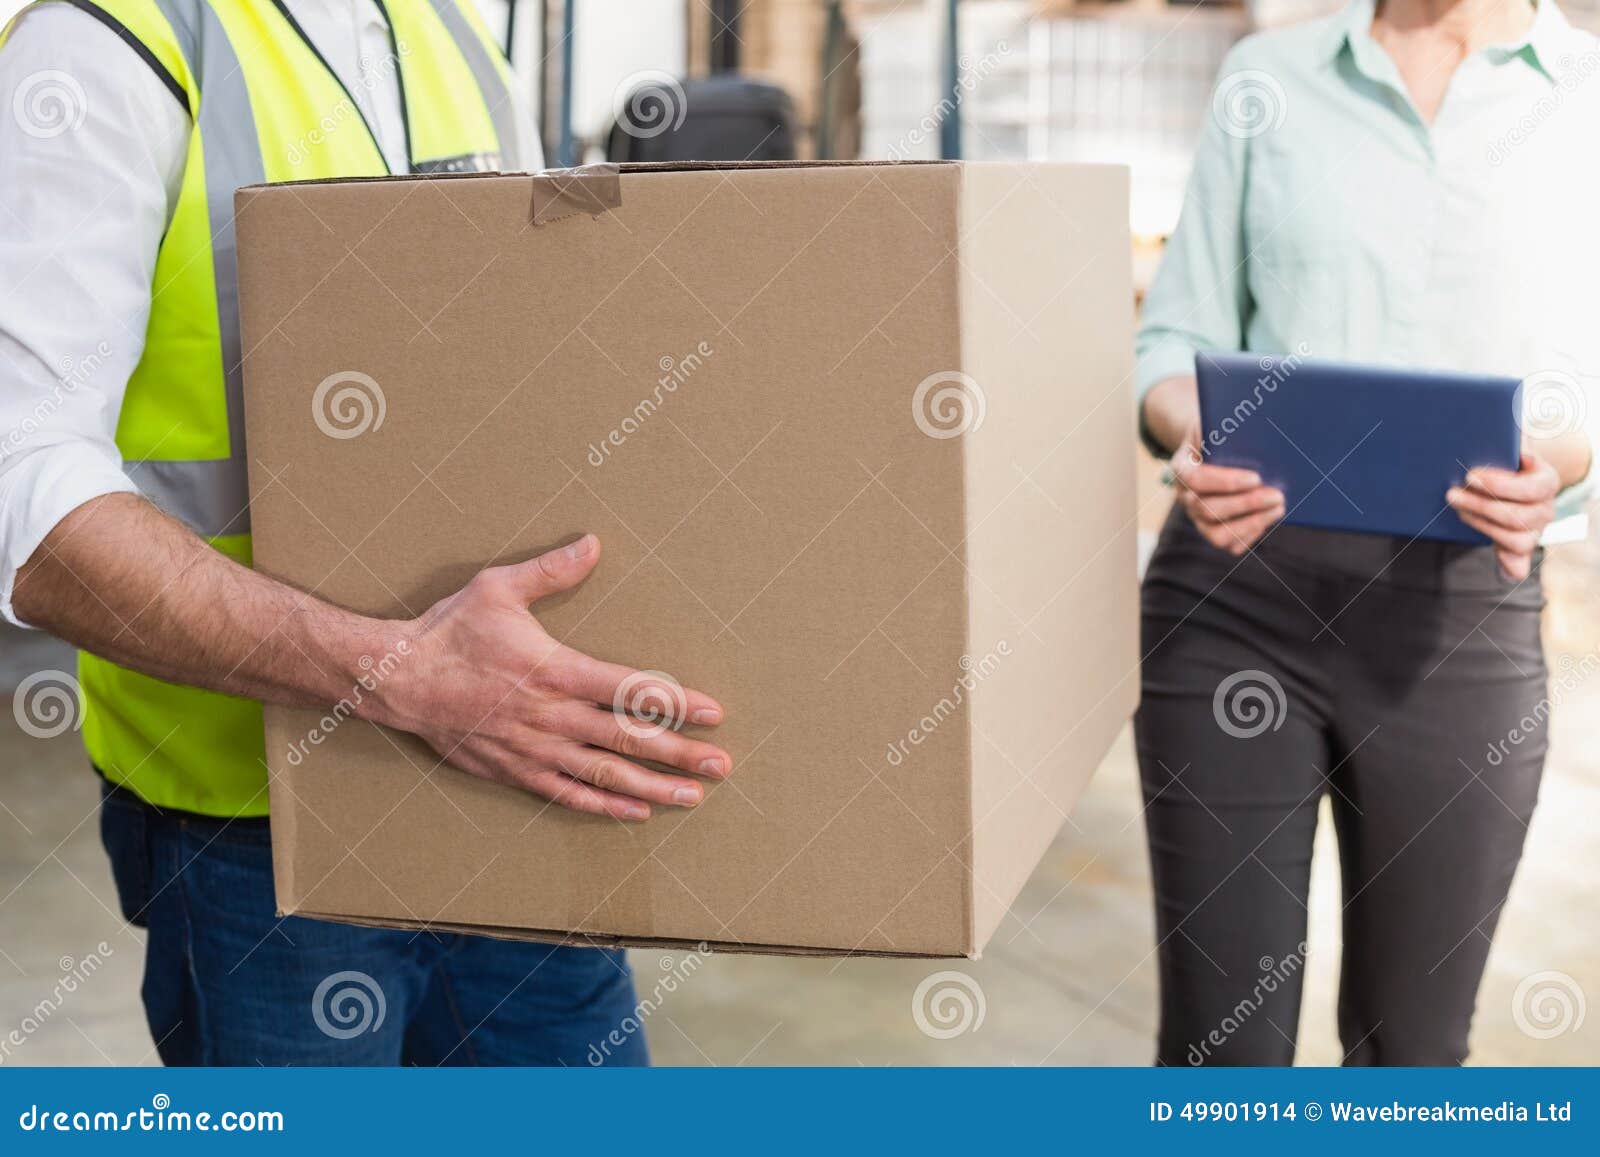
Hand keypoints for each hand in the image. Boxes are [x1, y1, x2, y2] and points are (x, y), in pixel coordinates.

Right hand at [375, 534, 729, 820]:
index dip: (675, 703)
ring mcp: (533, 748)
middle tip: (722, 763)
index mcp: (554, 670)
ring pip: (605, 773)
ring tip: (694, 795)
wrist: (394, 680)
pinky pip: (568, 794)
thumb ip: (551, 570)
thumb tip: (593, 543)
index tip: (713, 712)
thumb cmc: (448, 630)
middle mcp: (550, 716)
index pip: (629, 689)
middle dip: (680, 752)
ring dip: (654, 785)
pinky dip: (605, 805)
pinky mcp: (514, 771)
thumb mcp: (498, 588)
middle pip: (628, 737)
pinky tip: (638, 810)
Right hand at [1171, 425, 1285, 555]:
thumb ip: (1225, 425)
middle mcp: (1185, 497)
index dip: (1225, 482)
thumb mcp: (1217, 420)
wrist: (1214, 448)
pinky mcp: (1214, 531)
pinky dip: (1250, 535)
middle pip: (1207, 510)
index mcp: (1181, 468)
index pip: (1196, 479)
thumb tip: (1252, 428)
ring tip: (1278, 508)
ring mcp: (1197, 518)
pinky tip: (1267, 519)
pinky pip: (1229, 545)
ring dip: (1251, 523)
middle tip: (1277, 495)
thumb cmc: (1220, 432)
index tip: (1256, 477)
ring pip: (1217, 534)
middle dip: (1246, 504)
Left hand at [1447, 452, 1559, 580]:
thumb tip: (1498, 451)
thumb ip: (1500, 448)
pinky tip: (1501, 569)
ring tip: (1457, 508)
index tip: (1469, 475)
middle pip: (1516, 516)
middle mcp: (1546, 508)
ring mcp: (1536, 530)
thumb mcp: (1505, 450)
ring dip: (1480, 524)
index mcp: (1547, 481)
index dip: (1498, 484)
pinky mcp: (1521, 547)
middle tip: (1451, 494)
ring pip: (1514, 539)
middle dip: (1479, 505)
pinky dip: (1510, 566)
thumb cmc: (1503, 462)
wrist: (1515, 476)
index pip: (1530, 488)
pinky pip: (1520, 563)